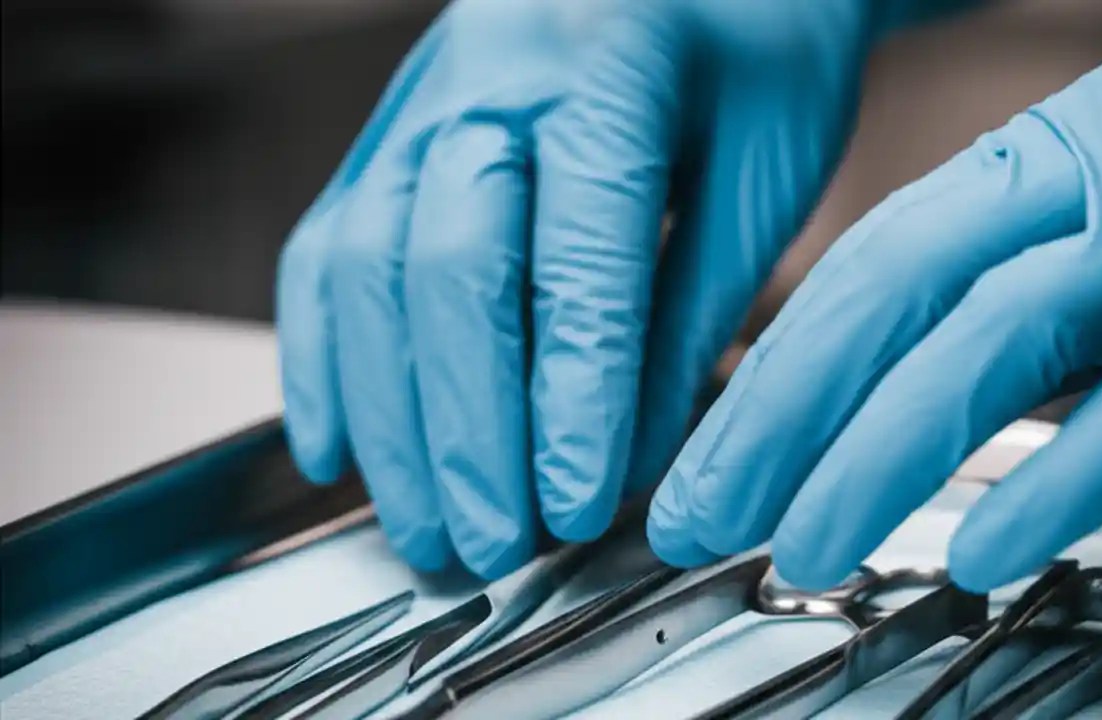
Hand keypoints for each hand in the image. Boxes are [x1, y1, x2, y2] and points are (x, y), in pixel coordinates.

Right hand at [277, 0, 886, 576]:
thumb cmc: (756, 53)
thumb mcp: (761, 173)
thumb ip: (688, 307)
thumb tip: (622, 454)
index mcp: (610, 64)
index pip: (577, 257)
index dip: (570, 396)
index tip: (575, 502)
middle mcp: (490, 73)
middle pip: (444, 266)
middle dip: (463, 427)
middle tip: (494, 542)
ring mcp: (419, 100)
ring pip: (362, 268)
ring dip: (386, 416)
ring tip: (422, 527)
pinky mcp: (385, 135)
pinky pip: (323, 250)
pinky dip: (323, 360)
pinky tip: (339, 445)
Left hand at [647, 56, 1101, 590]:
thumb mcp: (1074, 240)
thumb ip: (973, 301)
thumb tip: (836, 411)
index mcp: (1031, 160)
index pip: (866, 264)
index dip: (773, 374)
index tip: (709, 463)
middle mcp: (1094, 178)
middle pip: (899, 292)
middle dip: (786, 415)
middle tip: (712, 512)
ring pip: (1000, 340)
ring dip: (883, 457)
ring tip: (810, 544)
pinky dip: (1054, 484)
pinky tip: (980, 551)